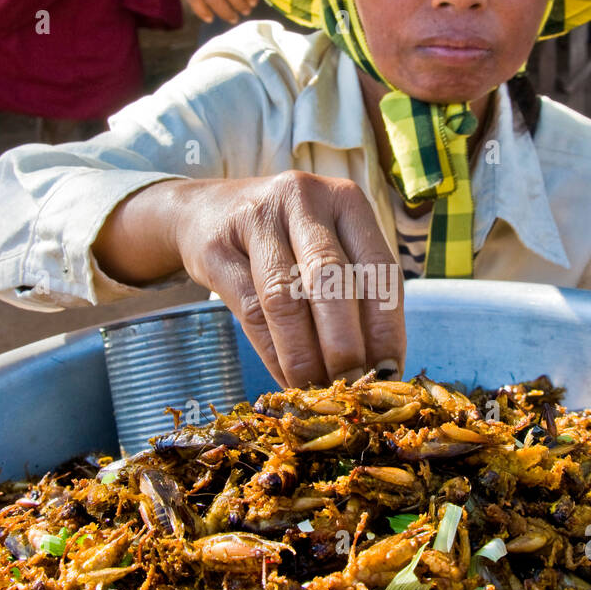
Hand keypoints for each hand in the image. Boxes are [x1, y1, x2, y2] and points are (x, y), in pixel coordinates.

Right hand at [174, 172, 404, 386]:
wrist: (204, 210)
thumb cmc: (283, 237)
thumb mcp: (324, 244)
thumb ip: (354, 291)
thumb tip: (379, 368)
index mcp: (345, 199)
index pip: (378, 268)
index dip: (386, 328)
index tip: (386, 372)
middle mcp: (303, 200)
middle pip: (332, 282)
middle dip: (344, 345)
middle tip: (350, 386)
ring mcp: (255, 219)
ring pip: (286, 299)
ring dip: (305, 355)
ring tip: (317, 390)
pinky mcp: (216, 246)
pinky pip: (250, 310)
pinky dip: (272, 353)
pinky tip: (286, 378)